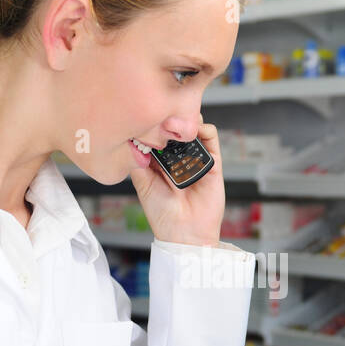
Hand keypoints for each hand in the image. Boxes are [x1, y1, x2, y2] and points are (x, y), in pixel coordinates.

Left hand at [128, 115, 224, 246]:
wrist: (184, 234)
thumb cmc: (162, 214)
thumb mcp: (142, 184)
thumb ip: (138, 161)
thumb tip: (132, 136)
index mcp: (160, 162)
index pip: (158, 133)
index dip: (154, 122)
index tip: (147, 113)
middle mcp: (178, 158)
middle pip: (176, 128)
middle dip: (171, 117)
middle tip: (163, 112)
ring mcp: (195, 158)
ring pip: (194, 129)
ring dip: (187, 120)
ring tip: (177, 120)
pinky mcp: (213, 162)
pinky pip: (212, 139)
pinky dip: (205, 129)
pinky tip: (194, 130)